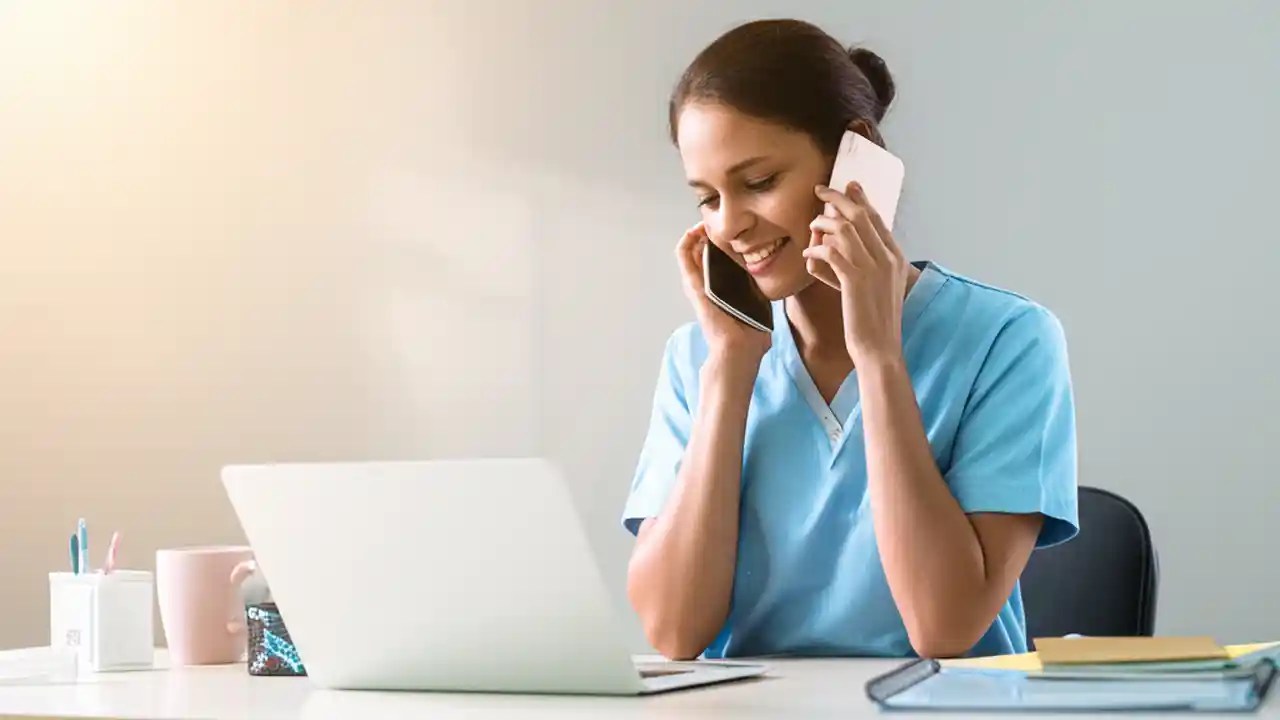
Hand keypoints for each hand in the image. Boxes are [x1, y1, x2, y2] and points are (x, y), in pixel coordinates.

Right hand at [675, 223, 770, 366]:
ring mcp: (696, 285)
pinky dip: (686, 241)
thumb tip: (776, 287)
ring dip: (694, 234)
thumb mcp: (759, 307)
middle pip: (699, 252)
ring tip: (705, 222)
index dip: (718, 243)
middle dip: (706, 235)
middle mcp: (704, 286)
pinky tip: (696, 230)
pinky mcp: (693, 286)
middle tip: (715, 222)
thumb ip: (761, 295)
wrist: (739, 351)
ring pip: (688, 252)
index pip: (713, 260)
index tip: (729, 231)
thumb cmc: (750, 337)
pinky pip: (683, 258)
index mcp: (720, 290)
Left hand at [803, 182, 909, 365]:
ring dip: (823, 223)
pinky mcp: (855, 281)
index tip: (849, 186)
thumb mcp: (874, 289)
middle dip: (839, 199)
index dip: (861, 200)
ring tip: (811, 226)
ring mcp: (873, 268)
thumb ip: (860, 267)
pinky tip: (808, 253)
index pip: (878, 220)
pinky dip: (816, 248)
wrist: (879, 349)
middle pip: (861, 216)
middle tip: (821, 190)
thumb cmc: (873, 323)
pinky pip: (831, 252)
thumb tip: (832, 251)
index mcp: (896, 259)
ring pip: (845, 229)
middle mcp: (887, 259)